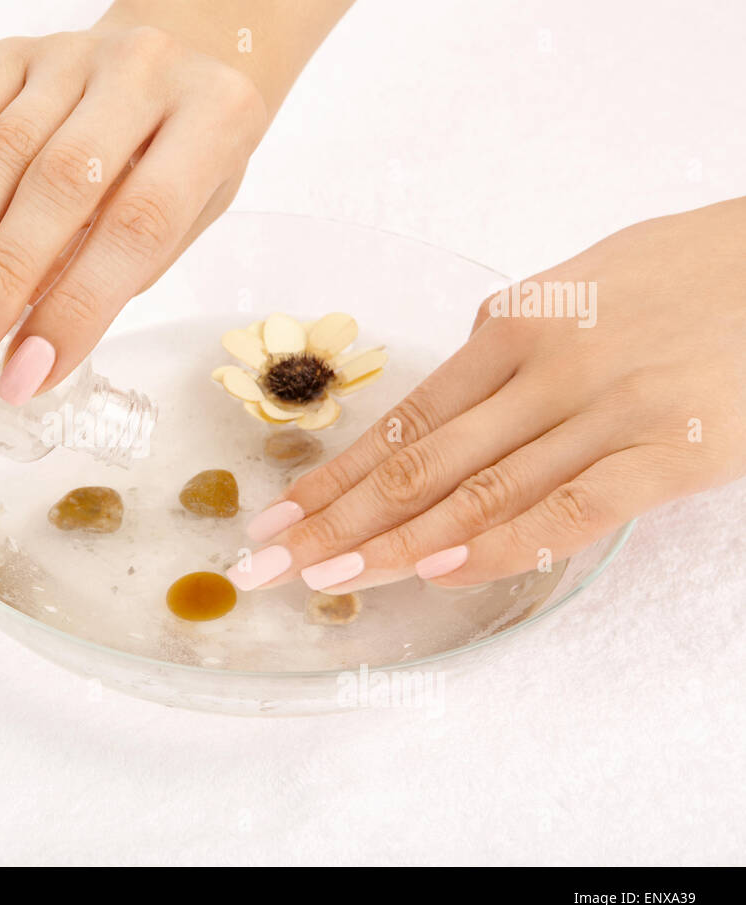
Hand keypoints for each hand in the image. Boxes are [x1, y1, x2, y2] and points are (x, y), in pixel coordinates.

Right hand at [0, 0, 357, 403]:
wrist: (185, 56)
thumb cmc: (187, 155)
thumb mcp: (191, 212)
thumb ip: (123, 263)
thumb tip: (32, 333)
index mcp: (213, 116)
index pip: (139, 224)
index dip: (78, 308)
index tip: (29, 373)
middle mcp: (146, 70)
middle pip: (61, 183)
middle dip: (1, 278)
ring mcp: (77, 53)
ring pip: (3, 148)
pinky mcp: (20, 50)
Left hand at [228, 198, 745, 592]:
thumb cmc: (692, 270)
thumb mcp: (581, 287)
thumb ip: (514, 348)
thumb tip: (454, 401)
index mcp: (515, 327)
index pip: (403, 420)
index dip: (333, 476)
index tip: (277, 516)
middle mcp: (546, 369)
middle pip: (418, 463)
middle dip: (334, 519)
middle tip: (267, 565)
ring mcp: (606, 411)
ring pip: (476, 493)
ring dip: (392, 544)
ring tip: (326, 579)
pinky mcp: (673, 452)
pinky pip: (571, 512)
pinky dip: (500, 546)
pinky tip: (438, 575)